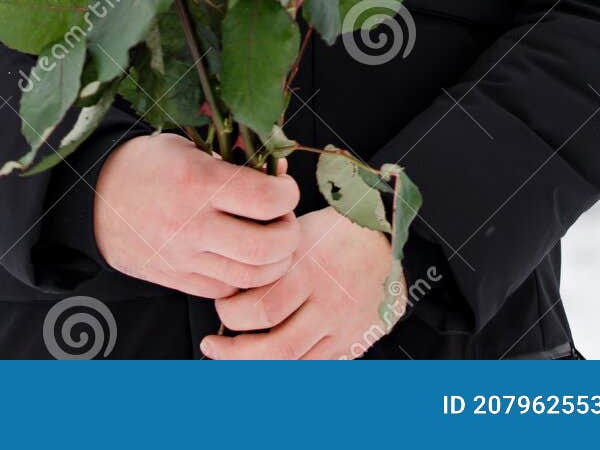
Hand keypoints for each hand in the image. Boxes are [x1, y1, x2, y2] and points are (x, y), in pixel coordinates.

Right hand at [92, 133, 300, 296]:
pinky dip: (245, 278)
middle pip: (266, 247)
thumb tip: (277, 173)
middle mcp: (192, 224)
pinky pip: (227, 290)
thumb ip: (232, 160)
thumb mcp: (186, 147)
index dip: (288, 194)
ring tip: (271, 240)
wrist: (95, 201)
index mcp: (197, 182)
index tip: (285, 188)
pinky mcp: (178, 281)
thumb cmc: (147, 165)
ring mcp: (185, 258)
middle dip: (289, 234)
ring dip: (274, 262)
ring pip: (252, 277)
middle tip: (284, 219)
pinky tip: (243, 257)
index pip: (265, 199)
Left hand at [199, 205, 406, 358]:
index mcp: (308, 267)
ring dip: (253, 367)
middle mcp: (325, 301)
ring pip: (293, 364)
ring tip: (229, 358)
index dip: (231, 313)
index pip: (262, 306)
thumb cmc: (334, 232)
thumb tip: (226, 278)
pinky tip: (263, 364)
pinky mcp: (350, 343)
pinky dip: (283, 370)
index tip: (219, 304)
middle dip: (236, 352)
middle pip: (275, 346)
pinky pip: (313, 368)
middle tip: (213, 344)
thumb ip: (269, 256)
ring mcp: (339, 327)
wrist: (386, 244)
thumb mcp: (300, 230)